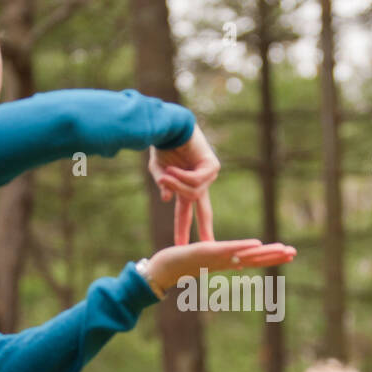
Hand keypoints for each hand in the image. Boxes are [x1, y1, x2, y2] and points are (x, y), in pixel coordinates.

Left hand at [147, 238, 296, 293]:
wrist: (162, 270)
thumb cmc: (180, 263)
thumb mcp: (204, 257)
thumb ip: (220, 257)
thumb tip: (234, 259)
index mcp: (226, 262)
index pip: (253, 260)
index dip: (271, 257)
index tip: (288, 254)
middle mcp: (225, 262)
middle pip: (255, 259)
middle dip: (275, 256)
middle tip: (294, 253)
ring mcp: (218, 259)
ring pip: (247, 255)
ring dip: (266, 253)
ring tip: (283, 250)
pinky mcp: (207, 253)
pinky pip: (229, 250)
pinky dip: (243, 247)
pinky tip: (257, 244)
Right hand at [150, 124, 218, 244]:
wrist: (170, 125)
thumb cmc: (163, 145)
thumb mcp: (159, 171)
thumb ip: (165, 186)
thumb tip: (167, 200)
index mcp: (187, 185)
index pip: (187, 212)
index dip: (182, 228)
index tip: (182, 246)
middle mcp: (200, 183)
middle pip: (204, 211)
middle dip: (203, 229)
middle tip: (208, 246)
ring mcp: (208, 175)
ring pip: (193, 194)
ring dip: (177, 185)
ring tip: (165, 174)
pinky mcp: (212, 166)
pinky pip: (196, 181)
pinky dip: (182, 176)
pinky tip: (174, 168)